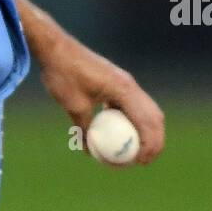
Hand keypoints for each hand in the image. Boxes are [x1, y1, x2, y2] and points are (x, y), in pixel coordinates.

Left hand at [38, 33, 164, 164]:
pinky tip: (122, 134)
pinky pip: (132, 104)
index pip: (146, 121)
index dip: (149, 144)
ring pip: (147, 109)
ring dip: (146, 130)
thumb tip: (89, 150)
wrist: (56, 48)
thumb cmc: (63, 74)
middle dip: (155, 140)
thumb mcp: (73, 105)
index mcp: (123, 90)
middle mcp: (130, 84)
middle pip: (154, 116)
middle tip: (144, 161)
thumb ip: (84, 128)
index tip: (141, 162)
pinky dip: (133, 120)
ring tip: (138, 151)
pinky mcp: (117, 81)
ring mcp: (125, 82)